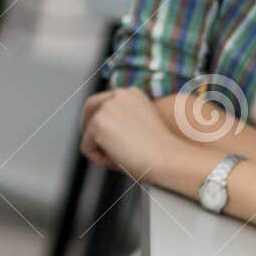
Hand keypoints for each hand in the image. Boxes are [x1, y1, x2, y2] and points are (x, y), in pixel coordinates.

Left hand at [81, 88, 204, 190]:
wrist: (168, 159)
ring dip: (102, 149)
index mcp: (132, 93)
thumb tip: (101, 134)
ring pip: (89, 132)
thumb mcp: (142, 129)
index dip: (102, 121)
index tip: (109, 138)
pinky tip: (118, 162)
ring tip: (124, 160)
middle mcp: (118, 94)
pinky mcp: (97, 123)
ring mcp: (106, 108)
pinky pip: (86, 147)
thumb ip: (124, 123)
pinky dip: (99, 159)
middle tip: (97, 149)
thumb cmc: (162, 152)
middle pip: (89, 108)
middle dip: (89, 128)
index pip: (105, 102)